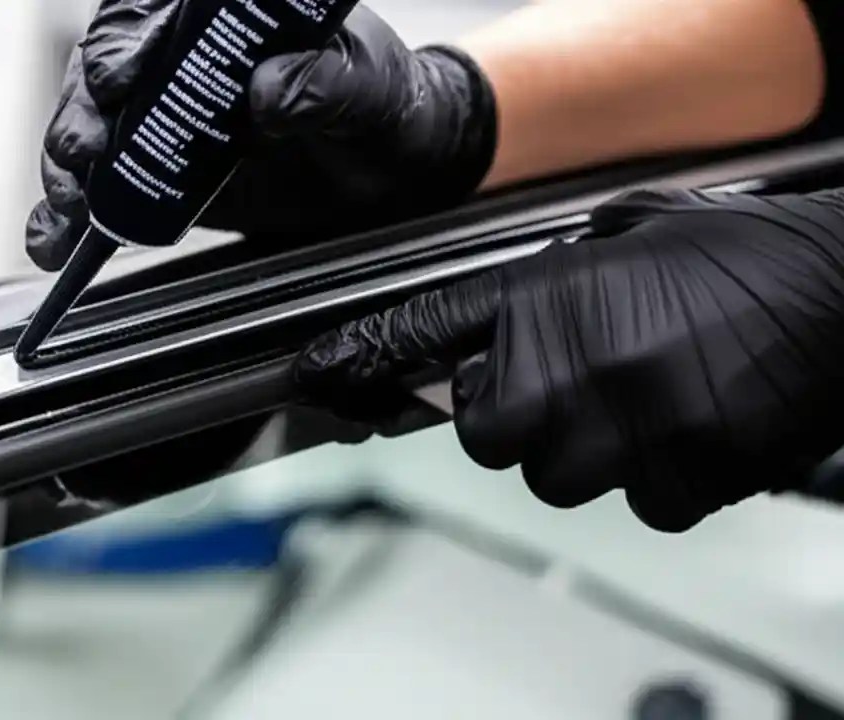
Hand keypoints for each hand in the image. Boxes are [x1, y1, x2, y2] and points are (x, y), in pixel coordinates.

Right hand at [25, 0, 497, 270]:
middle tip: (84, 151)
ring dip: (66, 168)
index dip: (125, 38)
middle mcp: (183, 62)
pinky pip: (100, 192)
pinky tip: (53, 244)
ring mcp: (163, 120)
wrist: (391, 172)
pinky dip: (68, 219)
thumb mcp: (369, 90)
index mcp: (224, 17)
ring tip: (67, 206)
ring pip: (89, 130)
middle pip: (102, 71)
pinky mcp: (157, 176)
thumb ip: (324, 81)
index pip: (153, 11)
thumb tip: (268, 89)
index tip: (121, 78)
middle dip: (82, 111)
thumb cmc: (383, 108)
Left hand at [295, 188, 843, 531]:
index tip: (317, 375)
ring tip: (646, 401)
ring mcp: (624, 426)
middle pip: (487, 437)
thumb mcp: (624, 242)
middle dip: (516, 420)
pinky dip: (658, 476)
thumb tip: (498, 325)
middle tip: (569, 390)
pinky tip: (692, 426)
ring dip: (589, 450)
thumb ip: (549, 287)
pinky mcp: (680, 476)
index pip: (428, 331)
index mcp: (549, 295)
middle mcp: (572, 363)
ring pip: (558, 477)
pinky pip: (638, 502)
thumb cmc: (743, 257)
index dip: (365, 357)